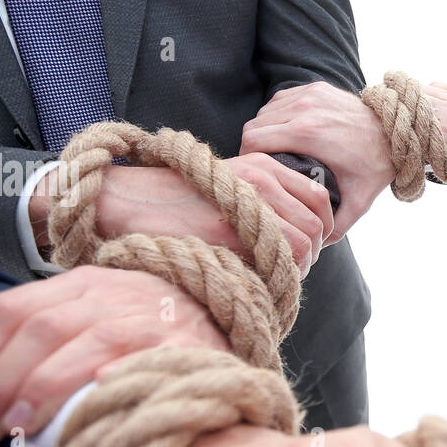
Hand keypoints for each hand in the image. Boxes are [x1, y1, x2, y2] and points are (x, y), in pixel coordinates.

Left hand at [0, 266, 228, 444]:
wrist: (234, 320)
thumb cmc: (154, 337)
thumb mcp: (100, 320)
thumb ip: (54, 341)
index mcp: (81, 283)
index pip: (8, 310)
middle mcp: (111, 292)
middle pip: (36, 328)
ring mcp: (147, 317)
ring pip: (77, 343)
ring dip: (36, 389)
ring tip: (15, 429)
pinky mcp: (181, 346)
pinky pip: (133, 362)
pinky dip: (101, 384)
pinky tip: (80, 412)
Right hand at [32, 155, 331, 275]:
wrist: (126, 199)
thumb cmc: (174, 198)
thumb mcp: (226, 182)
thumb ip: (264, 198)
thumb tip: (302, 234)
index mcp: (264, 165)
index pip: (320, 200)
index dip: (321, 229)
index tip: (304, 248)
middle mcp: (262, 181)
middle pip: (316, 227)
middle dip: (310, 254)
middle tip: (288, 269)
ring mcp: (247, 207)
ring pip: (303, 247)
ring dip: (294, 269)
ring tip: (271, 277)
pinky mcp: (228, 234)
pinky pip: (274, 263)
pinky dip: (272, 279)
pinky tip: (254, 281)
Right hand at [241, 83, 395, 242]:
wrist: (399, 129)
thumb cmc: (376, 165)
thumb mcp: (359, 200)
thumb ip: (337, 226)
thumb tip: (317, 245)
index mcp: (307, 133)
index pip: (253, 141)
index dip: (247, 158)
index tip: (255, 174)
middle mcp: (304, 108)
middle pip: (254, 126)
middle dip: (253, 147)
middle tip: (262, 166)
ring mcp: (309, 94)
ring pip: (265, 112)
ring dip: (264, 131)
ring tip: (273, 151)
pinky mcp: (315, 87)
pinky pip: (281, 100)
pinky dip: (278, 115)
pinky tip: (287, 132)